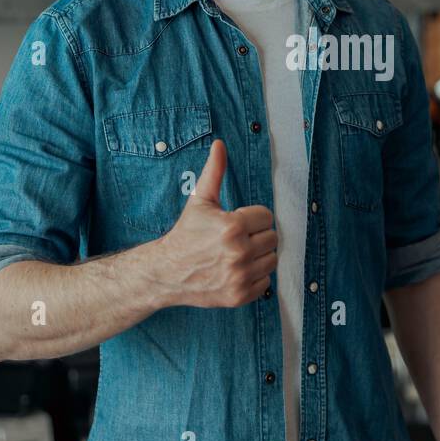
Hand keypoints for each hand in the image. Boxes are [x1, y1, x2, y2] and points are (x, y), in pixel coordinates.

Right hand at [155, 139, 277, 307]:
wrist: (166, 272)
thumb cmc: (186, 233)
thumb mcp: (200, 200)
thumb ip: (214, 171)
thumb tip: (220, 144)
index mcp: (233, 226)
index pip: (267, 217)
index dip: (252, 218)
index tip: (236, 223)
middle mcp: (239, 252)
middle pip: (272, 238)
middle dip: (256, 236)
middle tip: (235, 239)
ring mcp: (240, 276)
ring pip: (272, 260)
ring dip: (259, 256)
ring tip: (237, 254)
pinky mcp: (239, 296)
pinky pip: (265, 283)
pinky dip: (254, 277)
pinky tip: (236, 271)